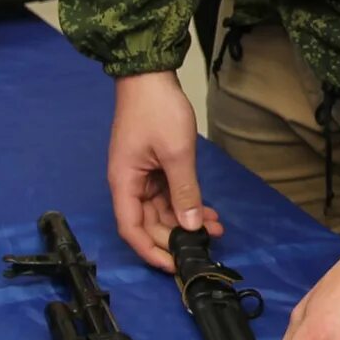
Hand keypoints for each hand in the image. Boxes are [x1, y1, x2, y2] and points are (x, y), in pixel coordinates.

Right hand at [105, 70, 216, 269]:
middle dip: (175, 237)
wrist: (150, 75)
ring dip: (186, 221)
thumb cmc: (158, 111)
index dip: (150, 251)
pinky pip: (168, 194)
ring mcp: (142, 175)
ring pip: (162, 210)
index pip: (131, 229)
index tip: (173, 264)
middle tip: (205, 247)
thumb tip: (191, 227)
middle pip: (148, 223)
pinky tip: (208, 212)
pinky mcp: (154, 167)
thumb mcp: (176, 154)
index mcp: (124, 183)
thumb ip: (184, 192)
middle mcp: (130, 184)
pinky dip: (186, 204)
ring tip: (215, 229)